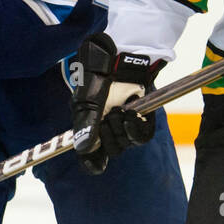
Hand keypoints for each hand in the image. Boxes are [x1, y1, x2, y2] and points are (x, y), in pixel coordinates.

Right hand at [70, 32, 160, 174]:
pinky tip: (131, 115)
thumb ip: (85, 125)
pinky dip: (135, 129)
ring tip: (120, 109)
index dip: (92, 162)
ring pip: (125, 145)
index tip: (97, 165)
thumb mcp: (86, 100)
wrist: (120, 57)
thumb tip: (82, 149)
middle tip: (107, 116)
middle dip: (108, 136)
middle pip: (110, 151)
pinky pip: (141, 138)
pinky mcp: (141, 120)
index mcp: (88, 127)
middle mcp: (106, 129)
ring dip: (121, 128)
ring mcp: (124, 126)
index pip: (90, 156)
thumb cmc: (98, 75)